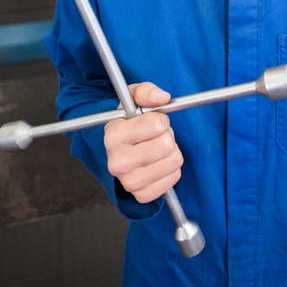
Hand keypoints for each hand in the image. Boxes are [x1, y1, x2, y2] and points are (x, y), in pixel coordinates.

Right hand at [104, 82, 182, 203]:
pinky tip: (158, 162)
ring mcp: (129, 182)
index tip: (152, 120)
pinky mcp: (142, 194)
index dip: (161, 119)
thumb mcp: (134, 99)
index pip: (156, 124)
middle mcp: (117, 162)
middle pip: (166, 144)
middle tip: (156, 136)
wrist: (122, 148)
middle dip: (167, 135)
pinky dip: (171, 168)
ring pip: (174, 160)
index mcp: (113, 136)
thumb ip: (147, 92)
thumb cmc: (130, 120)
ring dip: (171, 151)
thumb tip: (162, 97)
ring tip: (156, 148)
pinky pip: (174, 177)